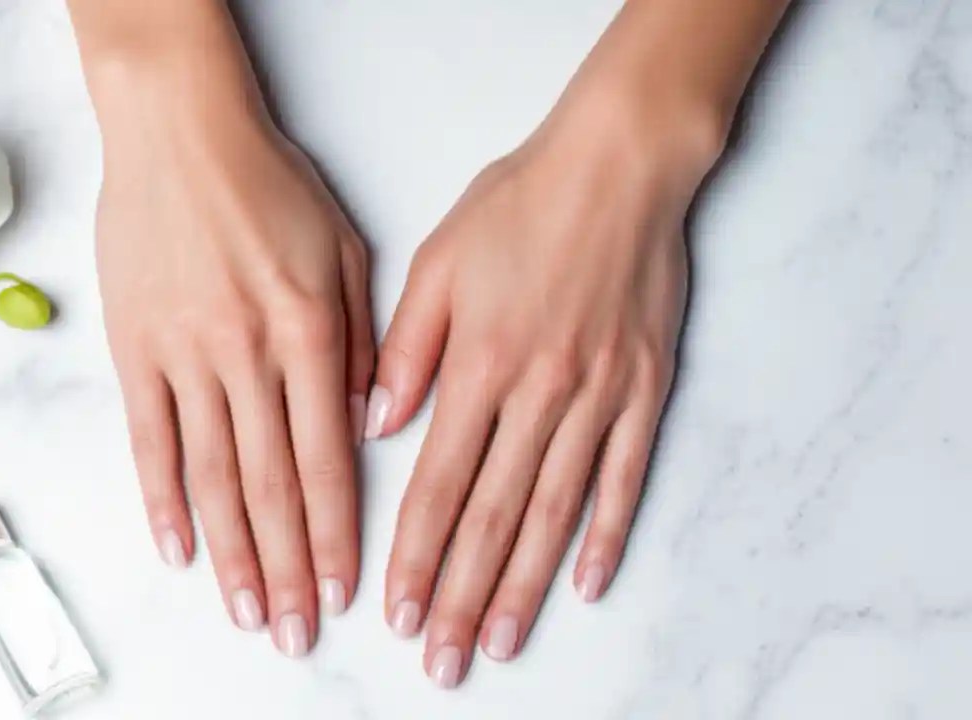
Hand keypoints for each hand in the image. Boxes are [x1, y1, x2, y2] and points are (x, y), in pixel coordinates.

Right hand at [95, 75, 372, 656]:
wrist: (179, 132)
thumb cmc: (270, 183)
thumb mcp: (346, 248)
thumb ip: (364, 339)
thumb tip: (371, 423)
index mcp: (310, 328)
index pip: (327, 456)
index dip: (336, 531)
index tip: (344, 589)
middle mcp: (248, 352)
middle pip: (272, 482)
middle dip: (288, 566)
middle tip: (294, 629)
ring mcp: (185, 352)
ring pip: (213, 474)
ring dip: (232, 551)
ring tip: (244, 611)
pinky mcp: (134, 346)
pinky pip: (149, 438)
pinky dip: (162, 499)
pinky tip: (178, 549)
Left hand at [369, 76, 721, 685]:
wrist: (617, 166)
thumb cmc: (520, 205)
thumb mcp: (436, 262)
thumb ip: (403, 350)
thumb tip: (378, 426)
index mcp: (477, 365)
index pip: (437, 485)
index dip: (416, 557)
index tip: (398, 611)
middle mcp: (537, 393)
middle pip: (493, 517)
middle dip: (463, 597)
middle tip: (444, 661)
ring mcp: (597, 397)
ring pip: (554, 511)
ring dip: (525, 585)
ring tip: (503, 642)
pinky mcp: (644, 389)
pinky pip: (624, 475)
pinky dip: (605, 533)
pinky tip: (586, 583)